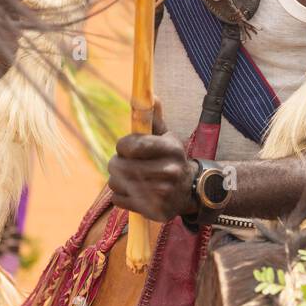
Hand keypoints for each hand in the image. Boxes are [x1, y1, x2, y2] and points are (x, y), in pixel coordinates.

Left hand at [107, 104, 197, 222]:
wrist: (189, 190)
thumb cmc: (170, 158)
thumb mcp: (166, 136)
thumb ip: (153, 117)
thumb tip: (150, 95)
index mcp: (171, 149)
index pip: (133, 145)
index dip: (122, 145)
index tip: (125, 146)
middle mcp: (170, 171)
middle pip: (121, 166)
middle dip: (116, 162)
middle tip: (121, 162)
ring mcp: (163, 194)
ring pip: (117, 183)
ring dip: (117, 179)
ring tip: (127, 177)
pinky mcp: (155, 211)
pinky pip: (119, 200)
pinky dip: (120, 195)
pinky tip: (132, 191)